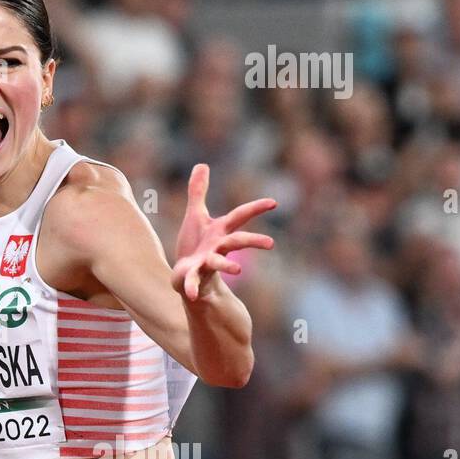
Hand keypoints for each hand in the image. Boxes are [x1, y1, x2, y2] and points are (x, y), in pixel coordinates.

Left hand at [171, 164, 275, 301]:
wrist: (186, 277)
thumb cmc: (194, 246)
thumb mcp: (196, 217)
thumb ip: (198, 192)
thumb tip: (201, 165)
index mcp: (219, 232)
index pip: (239, 216)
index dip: (255, 209)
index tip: (274, 202)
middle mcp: (217, 248)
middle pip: (236, 241)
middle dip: (251, 241)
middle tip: (271, 243)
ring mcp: (206, 264)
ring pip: (218, 263)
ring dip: (226, 266)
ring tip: (237, 272)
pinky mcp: (192, 278)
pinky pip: (192, 283)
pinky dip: (191, 288)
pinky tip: (189, 294)